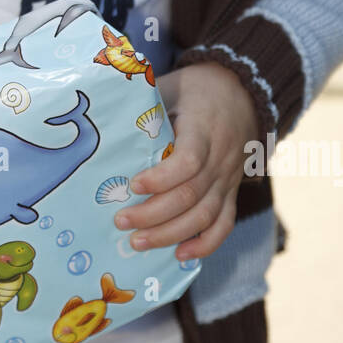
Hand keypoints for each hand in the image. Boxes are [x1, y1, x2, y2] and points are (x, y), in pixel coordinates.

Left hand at [115, 62, 259, 260]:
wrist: (240, 91)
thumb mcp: (170, 88)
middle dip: (153, 214)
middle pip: (191, 196)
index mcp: (204, 130)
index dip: (161, 178)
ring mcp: (228, 178)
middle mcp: (220, 159)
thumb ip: (145, 105)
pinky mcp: (231, 191)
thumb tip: (102, 117)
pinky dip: (205, 244)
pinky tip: (180, 255)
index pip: (188, 161)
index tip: (133, 185)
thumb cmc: (194, 90)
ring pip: (205, 215)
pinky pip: (224, 223)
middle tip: (121, 221)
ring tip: (137, 242)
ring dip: (171, 234)